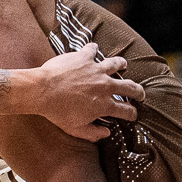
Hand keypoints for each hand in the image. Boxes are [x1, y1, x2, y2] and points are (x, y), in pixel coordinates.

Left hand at [26, 44, 145, 141]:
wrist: (42, 91)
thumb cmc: (57, 112)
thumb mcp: (75, 129)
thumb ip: (92, 133)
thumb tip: (106, 134)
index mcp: (104, 105)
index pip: (126, 110)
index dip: (132, 114)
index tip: (132, 114)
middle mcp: (105, 86)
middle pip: (130, 87)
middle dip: (138, 92)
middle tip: (140, 94)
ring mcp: (96, 70)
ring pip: (116, 64)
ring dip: (121, 64)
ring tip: (123, 65)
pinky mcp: (84, 58)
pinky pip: (92, 49)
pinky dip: (93, 49)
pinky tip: (93, 48)